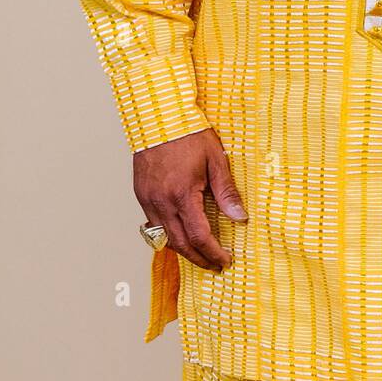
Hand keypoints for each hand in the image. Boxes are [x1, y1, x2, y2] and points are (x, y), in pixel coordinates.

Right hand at [134, 127, 247, 271]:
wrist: (159, 116)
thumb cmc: (189, 134)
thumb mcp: (216, 160)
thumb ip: (227, 192)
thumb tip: (240, 217)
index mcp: (182, 194)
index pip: (199, 236)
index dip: (214, 252)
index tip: (225, 260)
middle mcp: (161, 202)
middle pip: (180, 244)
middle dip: (199, 259)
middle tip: (215, 264)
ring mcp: (148, 199)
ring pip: (164, 238)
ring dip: (183, 250)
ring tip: (200, 254)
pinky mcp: (141, 194)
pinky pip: (153, 225)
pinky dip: (168, 235)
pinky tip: (181, 234)